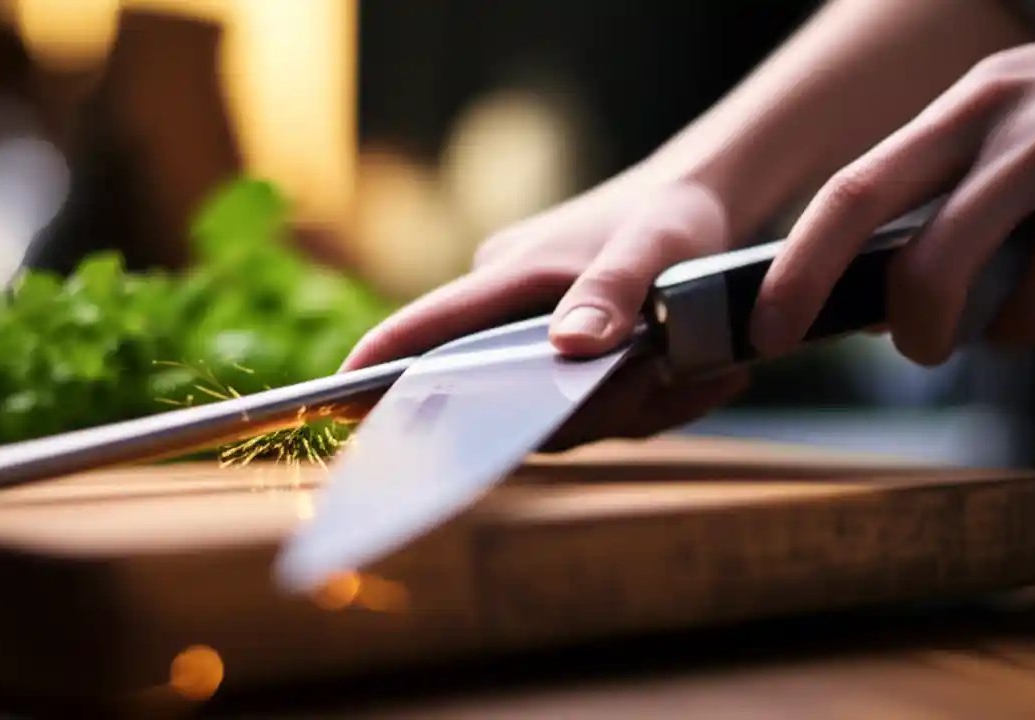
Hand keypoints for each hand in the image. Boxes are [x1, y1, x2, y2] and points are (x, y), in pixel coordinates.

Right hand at [340, 178, 748, 450]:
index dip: (378, 366)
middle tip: (653, 387)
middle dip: (576, 414)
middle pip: (504, 393)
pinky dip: (644, 402)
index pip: (426, 327)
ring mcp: (533, 333)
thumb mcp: (655, 246)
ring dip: (624, 408)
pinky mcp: (562, 352)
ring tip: (693, 373)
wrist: (695, 201)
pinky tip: (700, 377)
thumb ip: (615, 291)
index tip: (334, 402)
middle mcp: (506, 309)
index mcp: (508, 277)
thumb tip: (570, 347)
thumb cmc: (669, 216)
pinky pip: (590, 404)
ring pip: (555, 407)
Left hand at [752, 37, 1034, 364]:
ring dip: (1012, 331)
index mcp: (970, 106)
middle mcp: (1026, 128)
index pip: (853, 195)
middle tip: (916, 348)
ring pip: (1017, 310)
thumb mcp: (1013, 126)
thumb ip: (945, 192)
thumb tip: (870, 303)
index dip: (798, 273)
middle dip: (908, 333)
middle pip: (923, 267)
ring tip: (1033, 299)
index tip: (765, 331)